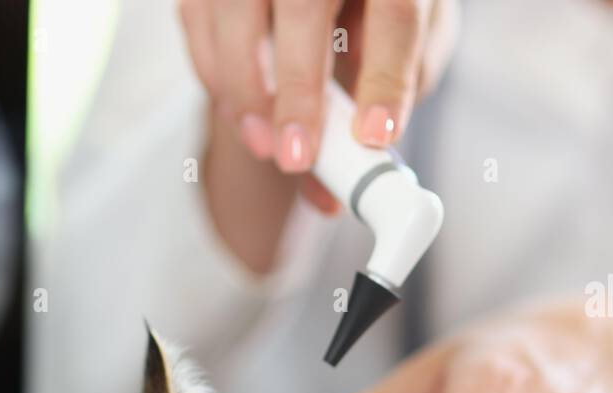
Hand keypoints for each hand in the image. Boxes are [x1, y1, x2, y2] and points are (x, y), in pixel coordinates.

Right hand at [180, 0, 457, 214]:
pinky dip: (214, 72)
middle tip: (296, 157)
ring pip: (236, 10)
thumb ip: (398, 86)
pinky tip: (241, 108)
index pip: (395, 14)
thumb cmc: (377, 4)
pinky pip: (198, 17)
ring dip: (244, 87)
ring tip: (264, 143)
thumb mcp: (414, 35)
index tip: (372, 137)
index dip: (384, 79)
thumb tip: (360, 154)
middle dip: (298, 89)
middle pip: (305, 3)